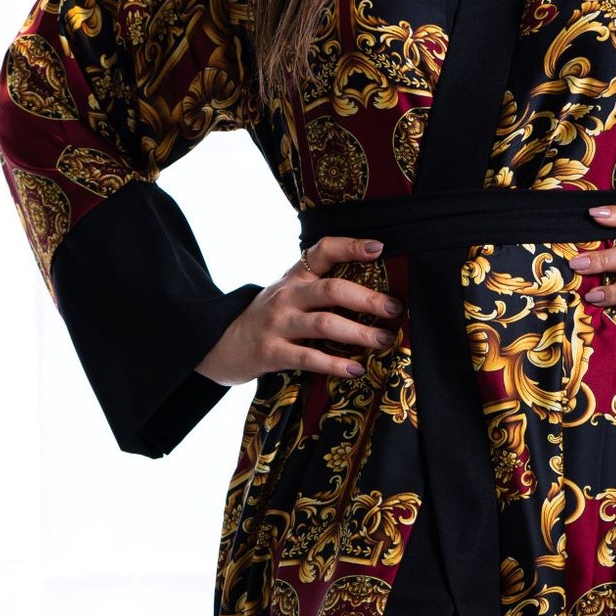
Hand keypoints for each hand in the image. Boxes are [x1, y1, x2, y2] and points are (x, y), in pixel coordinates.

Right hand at [195, 236, 401, 383]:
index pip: (323, 251)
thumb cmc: (269, 319)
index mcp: (296, 277)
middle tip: (395, 309)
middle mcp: (288, 295)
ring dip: (359, 333)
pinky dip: (335, 364)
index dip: (351, 246)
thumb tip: (377, 297)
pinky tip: (356, 369)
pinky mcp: (271, 352)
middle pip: (331, 289)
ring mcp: (278, 323)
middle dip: (367, 299)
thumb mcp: (290, 295)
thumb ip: (321, 290)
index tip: (379, 248)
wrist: (221, 344)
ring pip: (325, 324)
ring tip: (384, 340)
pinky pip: (308, 357)